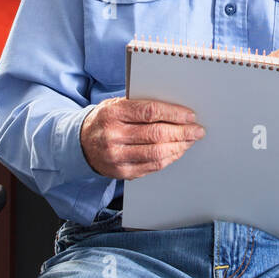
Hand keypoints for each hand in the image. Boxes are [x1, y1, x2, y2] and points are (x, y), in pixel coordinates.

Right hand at [80, 97, 204, 179]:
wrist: (80, 144)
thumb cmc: (105, 120)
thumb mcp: (116, 105)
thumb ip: (140, 105)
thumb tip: (175, 109)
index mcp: (113, 113)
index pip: (150, 111)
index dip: (174, 114)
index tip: (190, 115)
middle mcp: (113, 135)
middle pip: (156, 134)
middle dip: (182, 132)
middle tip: (197, 130)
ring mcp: (116, 156)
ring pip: (156, 153)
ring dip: (179, 147)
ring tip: (190, 141)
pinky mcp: (121, 172)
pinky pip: (152, 166)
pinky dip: (169, 158)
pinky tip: (177, 151)